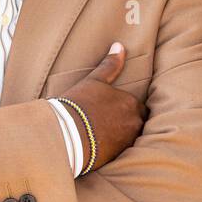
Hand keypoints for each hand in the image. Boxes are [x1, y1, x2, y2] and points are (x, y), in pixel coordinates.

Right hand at [59, 43, 147, 171]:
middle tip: (110, 122)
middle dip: (128, 122)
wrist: (65, 133)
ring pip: (130, 136)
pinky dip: (115, 147)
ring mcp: (127, 141)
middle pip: (137, 122)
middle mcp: (135, 122)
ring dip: (122, 135)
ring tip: (105, 135)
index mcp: (131, 103)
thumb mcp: (94, 81)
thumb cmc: (78, 104)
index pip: (137, 106)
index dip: (125, 108)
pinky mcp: (118, 156)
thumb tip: (119, 45)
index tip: (112, 110)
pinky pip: (122, 150)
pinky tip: (102, 145)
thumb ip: (110, 64)